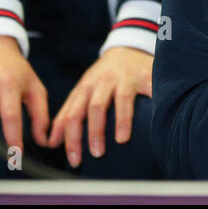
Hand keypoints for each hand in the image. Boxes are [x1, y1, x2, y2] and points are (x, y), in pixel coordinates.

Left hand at [48, 47, 153, 166]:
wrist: (126, 48)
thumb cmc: (103, 76)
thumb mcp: (82, 90)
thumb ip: (67, 114)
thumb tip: (52, 143)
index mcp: (86, 87)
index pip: (73, 115)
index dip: (72, 139)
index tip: (75, 160)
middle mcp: (104, 82)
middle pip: (95, 107)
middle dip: (95, 131)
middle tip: (97, 154)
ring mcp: (125, 78)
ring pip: (121, 99)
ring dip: (121, 120)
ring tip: (121, 140)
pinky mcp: (145, 75)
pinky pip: (149, 90)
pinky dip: (153, 102)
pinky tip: (156, 119)